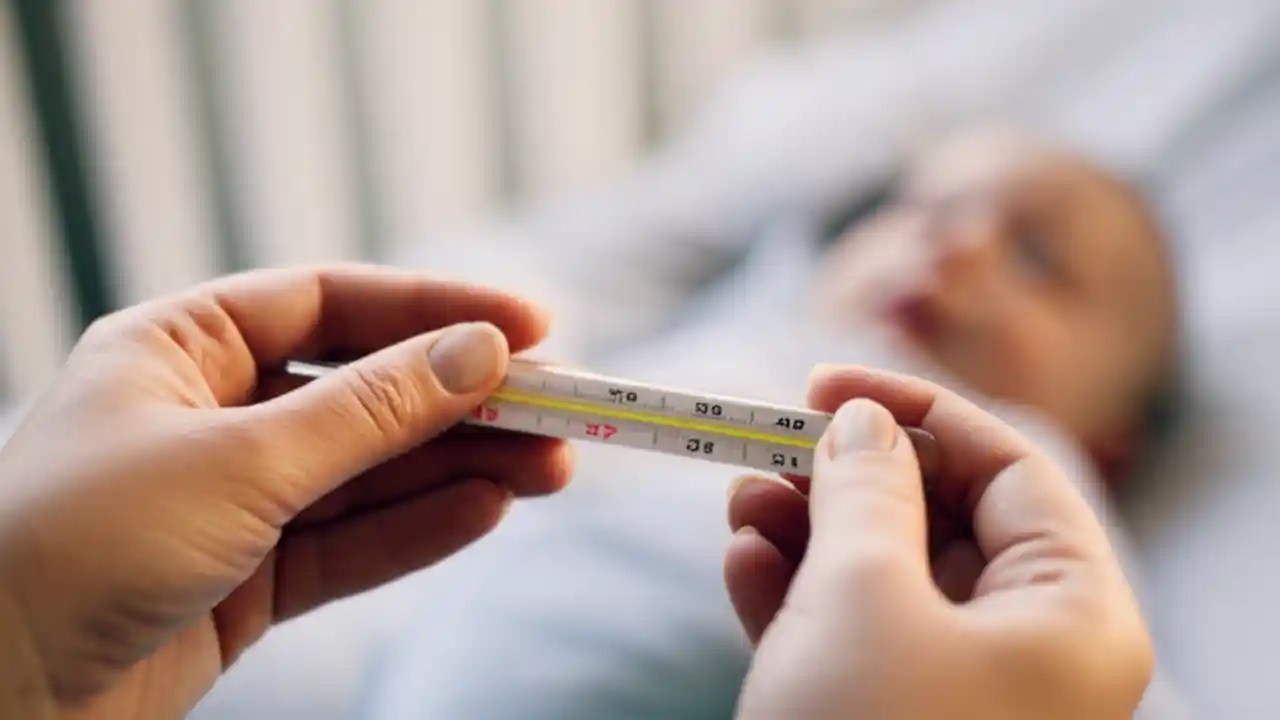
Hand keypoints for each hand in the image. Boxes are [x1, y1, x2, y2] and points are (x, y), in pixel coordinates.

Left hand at [0, 267, 572, 718]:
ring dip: (459, 469)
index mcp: (181, 347)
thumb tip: (481, 351)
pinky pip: (351, 543)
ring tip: (551, 467)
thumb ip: (371, 410)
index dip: (434, 309)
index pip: (333, 305)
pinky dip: (419, 529)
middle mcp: (211, 413)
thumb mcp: (241, 460)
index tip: (530, 325)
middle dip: (463, 404)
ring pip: (370, 473)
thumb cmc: (81, 544)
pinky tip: (486, 511)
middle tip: (559, 412)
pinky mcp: (249, 580)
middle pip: (366, 393)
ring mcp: (234, 500)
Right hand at [724, 366, 1151, 718]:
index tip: (824, 381)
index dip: (916, 411)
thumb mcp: (864, 595)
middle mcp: (1026, 654)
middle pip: (938, 521)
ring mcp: (953, 695)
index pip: (1008, 471)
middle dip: (845, 478)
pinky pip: (848, 639)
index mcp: (1070, 616)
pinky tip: (741, 560)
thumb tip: (860, 419)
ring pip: (883, 579)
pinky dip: (793, 595)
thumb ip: (865, 489)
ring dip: (806, 531)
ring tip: (738, 501)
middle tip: (767, 447)